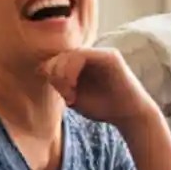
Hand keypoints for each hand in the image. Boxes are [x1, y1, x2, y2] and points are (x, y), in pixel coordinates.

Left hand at [41, 48, 158, 128]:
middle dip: (56, 73)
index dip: (51, 71)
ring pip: (71, 53)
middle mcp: (92, 55)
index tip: (60, 92)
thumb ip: (59, 84)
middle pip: (63, 54)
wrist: (129, 116)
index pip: (59, 58)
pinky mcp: (109, 56)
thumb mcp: (74, 97)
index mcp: (83, 64)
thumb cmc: (103, 108)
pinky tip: (73, 84)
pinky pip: (83, 54)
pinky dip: (72, 68)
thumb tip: (41, 69)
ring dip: (63, 73)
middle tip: (65, 93)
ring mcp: (101, 53)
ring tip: (69, 92)